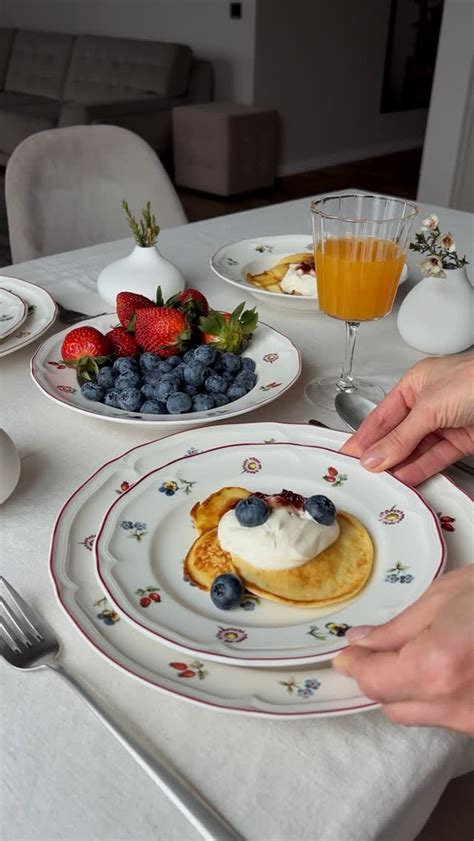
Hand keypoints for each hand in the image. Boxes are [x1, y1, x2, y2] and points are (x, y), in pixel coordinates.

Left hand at [333, 567, 473, 734]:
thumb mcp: (444, 597)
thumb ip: (397, 628)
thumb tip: (360, 643)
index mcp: (435, 668)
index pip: (374, 682)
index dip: (355, 665)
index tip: (348, 652)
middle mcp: (454, 705)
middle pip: (393, 707)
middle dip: (380, 679)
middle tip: (379, 648)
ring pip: (422, 715)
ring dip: (411, 688)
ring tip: (426, 650)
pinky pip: (451, 716)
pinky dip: (441, 695)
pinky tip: (454, 663)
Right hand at [341, 355, 473, 484]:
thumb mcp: (429, 407)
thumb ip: (400, 436)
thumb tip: (375, 455)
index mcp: (415, 384)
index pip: (381, 415)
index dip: (363, 436)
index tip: (347, 455)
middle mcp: (429, 403)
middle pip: (397, 435)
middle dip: (380, 455)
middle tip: (360, 474)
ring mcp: (446, 423)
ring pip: (415, 450)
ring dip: (398, 466)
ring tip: (379, 481)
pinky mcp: (462, 441)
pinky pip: (435, 459)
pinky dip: (420, 470)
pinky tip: (405, 479)